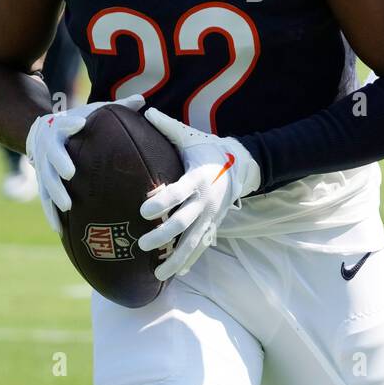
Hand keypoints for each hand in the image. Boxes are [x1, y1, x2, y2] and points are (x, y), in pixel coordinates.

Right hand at [25, 94, 145, 234]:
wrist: (40, 132)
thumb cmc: (76, 122)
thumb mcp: (91, 112)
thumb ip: (117, 107)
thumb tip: (143, 99)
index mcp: (61, 127)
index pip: (64, 123)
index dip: (70, 123)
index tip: (79, 124)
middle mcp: (48, 146)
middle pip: (52, 155)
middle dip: (59, 163)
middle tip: (70, 174)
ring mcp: (42, 166)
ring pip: (46, 181)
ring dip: (54, 193)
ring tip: (67, 206)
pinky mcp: (41, 182)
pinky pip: (44, 200)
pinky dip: (50, 214)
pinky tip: (59, 229)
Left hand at [137, 110, 260, 279]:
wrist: (240, 165)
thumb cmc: (207, 149)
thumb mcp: (190, 136)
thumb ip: (167, 127)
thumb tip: (145, 110)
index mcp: (197, 177)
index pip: (178, 191)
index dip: (162, 201)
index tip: (143, 210)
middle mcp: (205, 200)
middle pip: (184, 222)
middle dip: (164, 235)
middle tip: (143, 244)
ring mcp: (211, 216)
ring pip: (193, 242)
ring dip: (176, 258)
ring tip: (157, 274)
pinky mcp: (214, 224)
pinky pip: (202, 246)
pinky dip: (190, 260)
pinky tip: (176, 273)